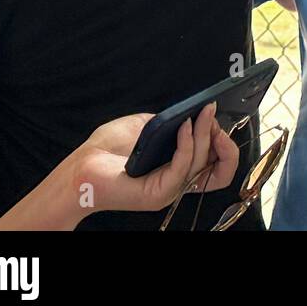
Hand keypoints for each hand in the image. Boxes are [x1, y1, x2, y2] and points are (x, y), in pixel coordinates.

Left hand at [68, 103, 239, 217]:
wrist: (80, 168)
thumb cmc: (107, 151)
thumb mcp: (148, 127)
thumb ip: (174, 123)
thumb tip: (197, 113)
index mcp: (177, 171)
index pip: (218, 169)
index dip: (226, 148)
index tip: (219, 124)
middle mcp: (177, 184)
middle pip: (220, 169)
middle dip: (224, 141)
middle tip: (213, 117)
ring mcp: (169, 190)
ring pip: (202, 162)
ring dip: (205, 132)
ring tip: (200, 113)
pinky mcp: (158, 192)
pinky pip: (182, 165)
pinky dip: (188, 142)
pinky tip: (184, 125)